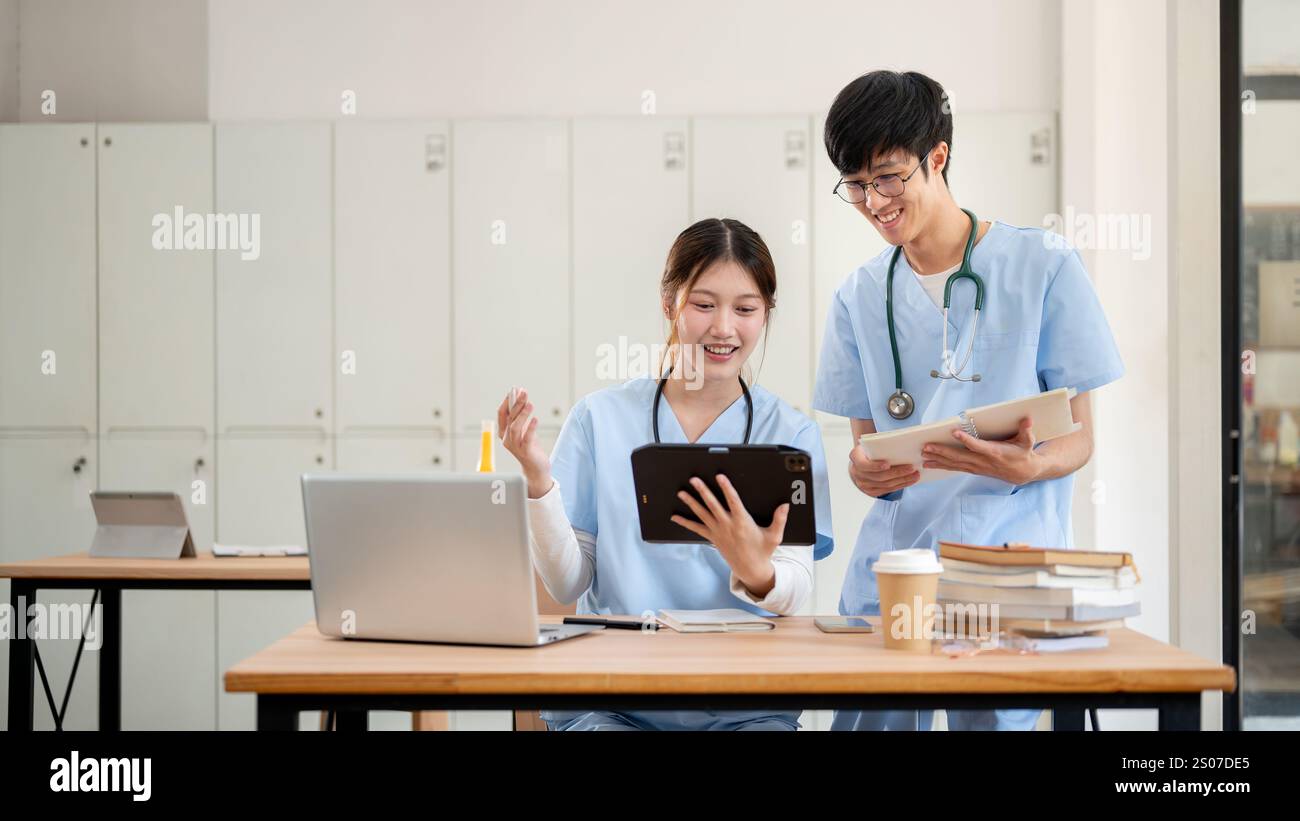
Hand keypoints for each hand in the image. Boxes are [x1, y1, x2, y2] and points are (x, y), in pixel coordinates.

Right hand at [496, 387, 552, 497]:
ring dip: (522, 414)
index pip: (502, 414)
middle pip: (509, 418)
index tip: (515, 390)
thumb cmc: (530, 447)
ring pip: (515, 428)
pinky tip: (535, 419)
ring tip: (530, 404)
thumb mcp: (524, 429)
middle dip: (516, 404)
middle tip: (523, 393)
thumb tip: (521, 396)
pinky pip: (527, 438)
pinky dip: (530, 428)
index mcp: (504, 432)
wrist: (536, 468)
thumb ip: (521, 416)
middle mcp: (507, 439)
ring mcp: (515, 446)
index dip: (507, 401)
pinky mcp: (525, 451)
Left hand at [670, 474, 786, 597]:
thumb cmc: (763, 551)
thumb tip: (785, 505)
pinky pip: (696, 529)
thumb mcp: (774, 536)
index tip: (720, 477)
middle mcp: (727, 525)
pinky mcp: (712, 538)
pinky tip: (675, 517)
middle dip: (703, 491)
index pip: (733, 501)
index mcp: (742, 522)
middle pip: (712, 505)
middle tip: (694, 479)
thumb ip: (780, 519)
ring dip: (691, 503)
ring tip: (681, 493)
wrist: (750, 569)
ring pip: (702, 514)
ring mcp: (718, 532)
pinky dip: (685, 523)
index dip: (726, 488)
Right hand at [848, 444, 918, 497]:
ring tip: (915, 474)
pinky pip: (888, 490)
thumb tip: (900, 443)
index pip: (864, 465)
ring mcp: (863, 485)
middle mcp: (857, 473)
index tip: (888, 464)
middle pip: (879, 476)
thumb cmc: (868, 451)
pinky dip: (901, 485)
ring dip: (903, 480)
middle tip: (911, 468)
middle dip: (897, 473)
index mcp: (855, 458)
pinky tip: (910, 480)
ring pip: (886, 484)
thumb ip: (878, 445)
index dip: (875, 466)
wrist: (859, 464)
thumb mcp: (869, 445)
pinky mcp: (871, 492)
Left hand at [922, 415, 1042, 485]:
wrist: (1023, 473)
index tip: (955, 432)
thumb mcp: (1028, 441)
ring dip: (938, 460)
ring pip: (955, 464)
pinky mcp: (973, 469)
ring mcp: (977, 467)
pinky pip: (955, 468)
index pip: (978, 446)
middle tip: (927, 447)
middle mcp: (983, 461)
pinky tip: (929, 464)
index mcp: (995, 453)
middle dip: (942, 452)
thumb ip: (1026, 431)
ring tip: (923, 455)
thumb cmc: (1023, 454)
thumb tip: (1027, 419)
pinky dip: (941, 466)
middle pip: (960, 457)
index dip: (967, 440)